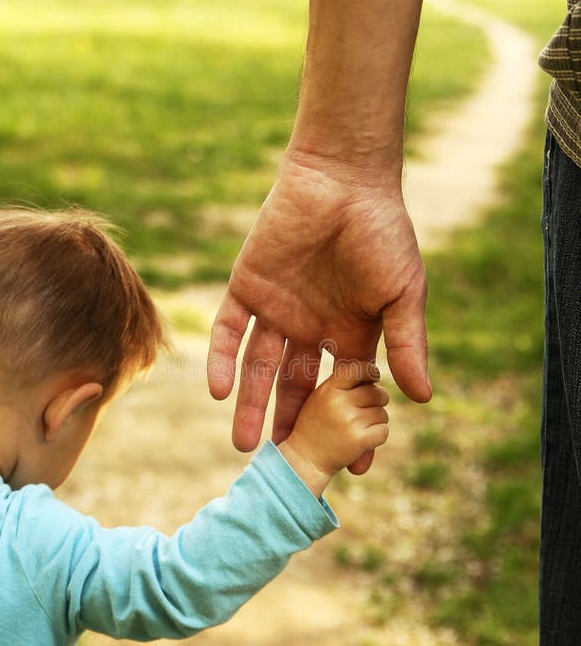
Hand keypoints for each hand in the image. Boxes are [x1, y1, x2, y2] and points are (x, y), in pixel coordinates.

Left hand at [207, 150, 429, 467]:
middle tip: (283, 464)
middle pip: (294, 386)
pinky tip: (220, 391)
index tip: (352, 465)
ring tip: (246, 445)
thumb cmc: (383, 233)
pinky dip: (224, 359)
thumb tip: (424, 398)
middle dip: (290, 424)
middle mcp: (309, 327)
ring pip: (258, 367)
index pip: (343, 390)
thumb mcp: (402, 294)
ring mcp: (276, 309)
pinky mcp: (246, 287)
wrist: (343, 179)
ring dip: (250, 404)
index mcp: (348, 332)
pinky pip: (230, 330)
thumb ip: (408, 344)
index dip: (347, 423)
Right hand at [278, 362, 388, 497]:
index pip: (358, 369)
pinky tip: (363, 441)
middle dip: (377, 402)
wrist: (304, 460)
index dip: (371, 373)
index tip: (374, 379)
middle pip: (377, 393)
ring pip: (382, 413)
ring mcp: (350, 421)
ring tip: (358, 429)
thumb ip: (341, 386)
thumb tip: (374, 378)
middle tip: (366, 412)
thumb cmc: (314, 427)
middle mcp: (339, 401)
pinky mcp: (359, 440)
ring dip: (376, 422)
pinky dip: (378, 436)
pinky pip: (383, 431)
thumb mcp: (319, 399)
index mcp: (328, 389)